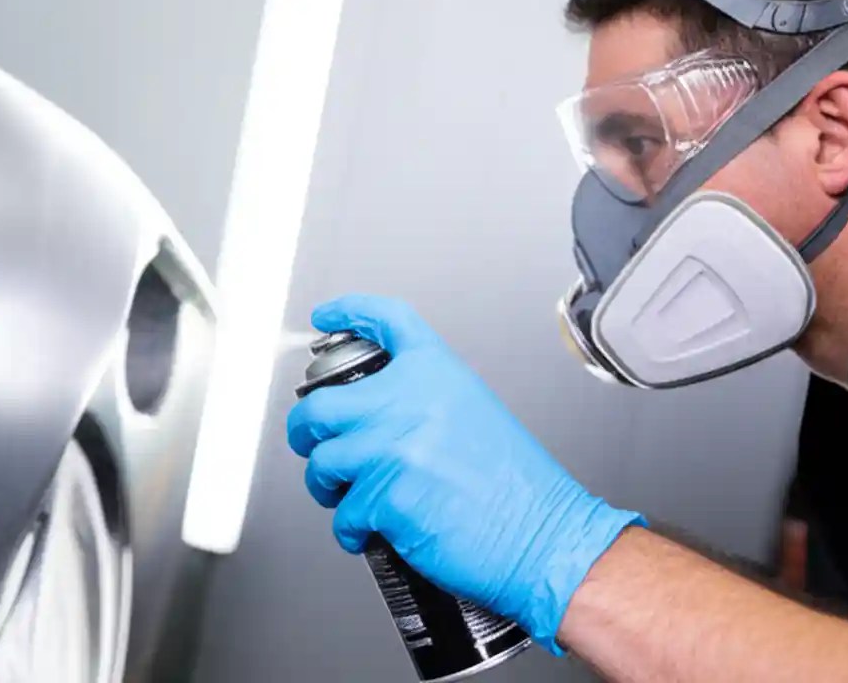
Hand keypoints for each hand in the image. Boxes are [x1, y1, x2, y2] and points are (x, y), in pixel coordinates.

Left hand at [287, 294, 643, 652]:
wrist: (542, 536)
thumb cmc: (517, 487)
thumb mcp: (475, 411)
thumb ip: (424, 398)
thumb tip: (374, 407)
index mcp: (436, 373)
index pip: (385, 320)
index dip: (348, 311)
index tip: (324, 316)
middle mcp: (409, 402)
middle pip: (320, 403)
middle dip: (304, 430)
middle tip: (310, 440)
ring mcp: (393, 447)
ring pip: (322, 462)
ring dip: (325, 485)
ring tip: (345, 495)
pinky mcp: (385, 496)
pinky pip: (343, 511)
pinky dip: (350, 528)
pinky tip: (368, 529)